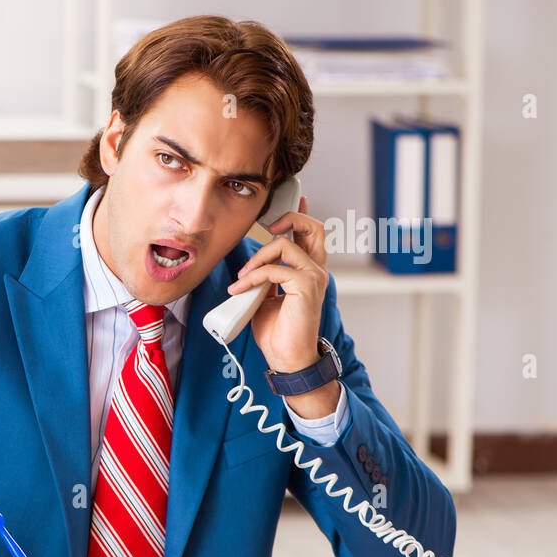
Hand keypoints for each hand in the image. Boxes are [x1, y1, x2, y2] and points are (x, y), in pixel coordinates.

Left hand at [225, 194, 329, 373]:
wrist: (287, 358)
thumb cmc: (277, 331)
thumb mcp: (266, 297)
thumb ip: (265, 277)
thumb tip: (251, 266)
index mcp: (308, 270)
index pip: (310, 233)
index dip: (300, 213)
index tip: (292, 199)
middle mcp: (316, 270)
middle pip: (312, 226)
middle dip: (288, 218)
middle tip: (266, 228)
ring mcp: (314, 277)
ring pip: (285, 245)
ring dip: (256, 258)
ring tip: (241, 279)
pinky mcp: (306, 287)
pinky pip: (275, 270)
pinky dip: (253, 277)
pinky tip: (240, 290)